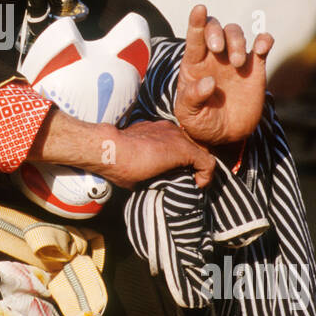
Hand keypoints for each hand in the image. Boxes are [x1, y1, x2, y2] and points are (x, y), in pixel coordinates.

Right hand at [29, 110, 215, 189]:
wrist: (109, 149)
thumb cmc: (113, 160)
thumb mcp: (131, 164)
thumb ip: (144, 169)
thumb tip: (144, 186)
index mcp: (156, 131)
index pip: (178, 143)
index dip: (182, 161)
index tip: (178, 175)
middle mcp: (169, 130)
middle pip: (193, 146)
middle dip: (193, 164)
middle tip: (190, 180)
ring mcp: (177, 137)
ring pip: (201, 152)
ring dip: (199, 169)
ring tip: (194, 183)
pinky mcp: (183, 148)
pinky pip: (206, 163)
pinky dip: (206, 176)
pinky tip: (198, 185)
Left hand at [174, 5, 273, 146]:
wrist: (225, 135)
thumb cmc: (201, 121)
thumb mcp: (188, 114)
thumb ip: (192, 97)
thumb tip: (208, 82)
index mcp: (194, 64)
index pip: (194, 38)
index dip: (196, 22)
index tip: (199, 9)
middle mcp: (214, 57)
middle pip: (216, 29)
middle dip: (217, 32)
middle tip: (217, 48)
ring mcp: (235, 60)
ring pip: (236, 34)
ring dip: (237, 41)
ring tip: (237, 63)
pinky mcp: (255, 68)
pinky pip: (262, 47)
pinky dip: (264, 41)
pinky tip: (263, 45)